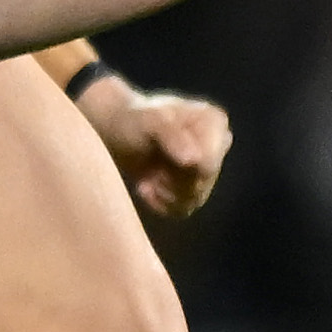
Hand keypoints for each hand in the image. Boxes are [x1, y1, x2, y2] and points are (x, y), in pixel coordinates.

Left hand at [88, 82, 231, 217]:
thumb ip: (171, 136)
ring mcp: (206, 168)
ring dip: (163, 192)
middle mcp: (217, 144)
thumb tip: (194, 161)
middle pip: (201, 185)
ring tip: (148, 174)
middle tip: (150, 167)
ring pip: (193, 200)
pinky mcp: (193, 187)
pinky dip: (160, 202)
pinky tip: (146, 186)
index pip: (208, 166)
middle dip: (171, 181)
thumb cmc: (132, 120)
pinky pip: (183, 210)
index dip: (182, 170)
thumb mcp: (148, 121)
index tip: (158, 157)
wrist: (115, 132)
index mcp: (214, 122)